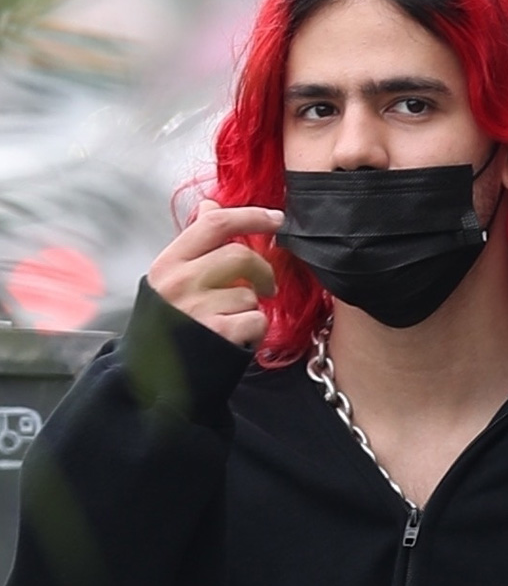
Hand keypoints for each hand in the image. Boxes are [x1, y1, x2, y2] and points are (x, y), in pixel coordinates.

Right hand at [146, 200, 282, 348]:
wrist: (153, 379)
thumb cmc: (169, 324)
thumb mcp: (172, 279)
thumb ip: (196, 244)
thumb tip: (212, 205)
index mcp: (169, 264)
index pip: (214, 224)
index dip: (251, 216)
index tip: (277, 218)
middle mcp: (180, 282)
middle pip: (240, 255)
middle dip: (262, 271)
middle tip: (266, 287)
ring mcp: (197, 308)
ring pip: (249, 293)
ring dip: (251, 308)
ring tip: (231, 320)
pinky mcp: (217, 333)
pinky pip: (257, 320)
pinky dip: (254, 330)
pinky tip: (236, 337)